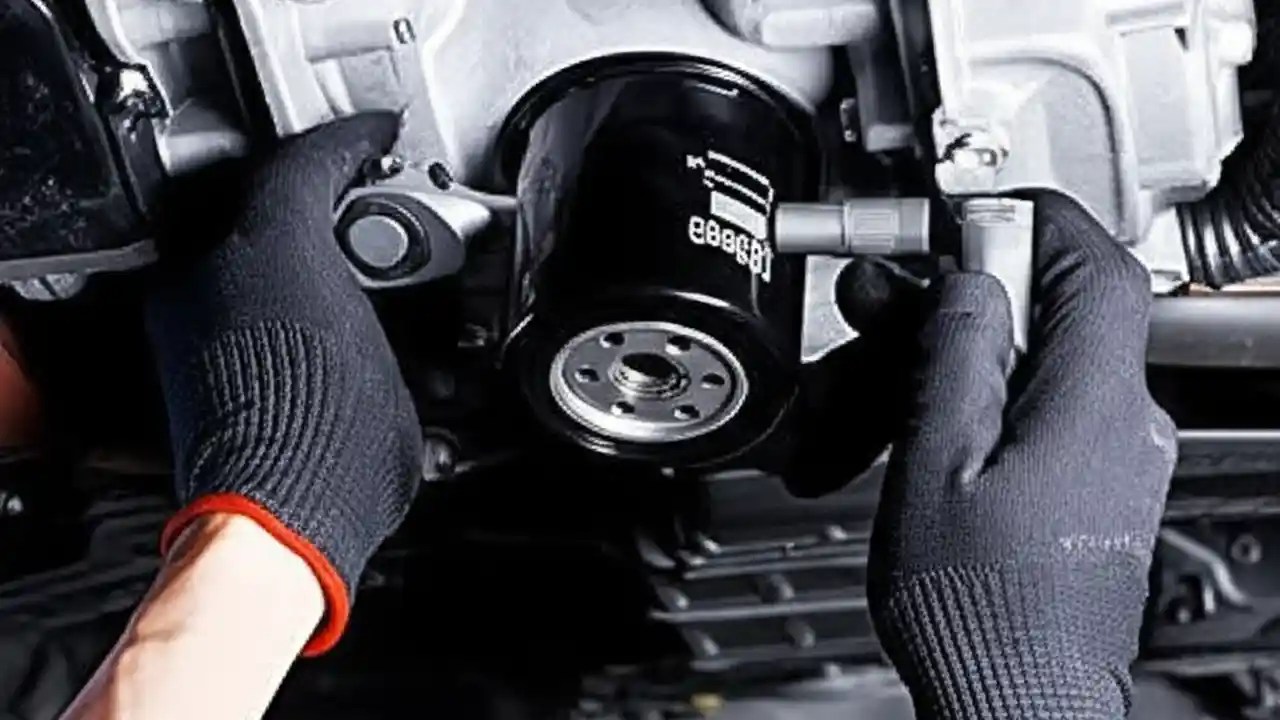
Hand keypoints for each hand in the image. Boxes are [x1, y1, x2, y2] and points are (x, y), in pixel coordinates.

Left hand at [145, 113, 423, 655]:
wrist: (272, 525)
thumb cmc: (331, 449)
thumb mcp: (394, 366)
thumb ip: (393, 312)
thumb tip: (405, 308)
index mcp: (273, 247)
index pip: (310, 160)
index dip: (353, 140)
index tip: (376, 136)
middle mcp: (216, 270)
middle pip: (276, 203)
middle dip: (332, 204)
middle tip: (377, 211)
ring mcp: (189, 314)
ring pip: (251, 252)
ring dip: (305, 255)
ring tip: (361, 281)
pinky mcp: (180, 356)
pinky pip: (230, 300)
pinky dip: (277, 300)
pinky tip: (326, 328)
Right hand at [867, 194, 1176, 718]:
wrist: (1012, 699)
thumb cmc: (978, 605)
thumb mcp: (937, 461)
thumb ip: (957, 355)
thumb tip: (968, 280)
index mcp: (1092, 405)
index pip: (1090, 267)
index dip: (1025, 222)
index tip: (963, 216)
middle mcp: (1117, 425)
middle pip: (1036, 318)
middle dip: (943, 307)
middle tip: (873, 307)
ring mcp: (1101, 459)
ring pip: (1014, 371)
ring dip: (928, 370)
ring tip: (847, 401)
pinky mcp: (1077, 488)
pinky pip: (1017, 419)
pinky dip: (952, 414)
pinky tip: (890, 437)